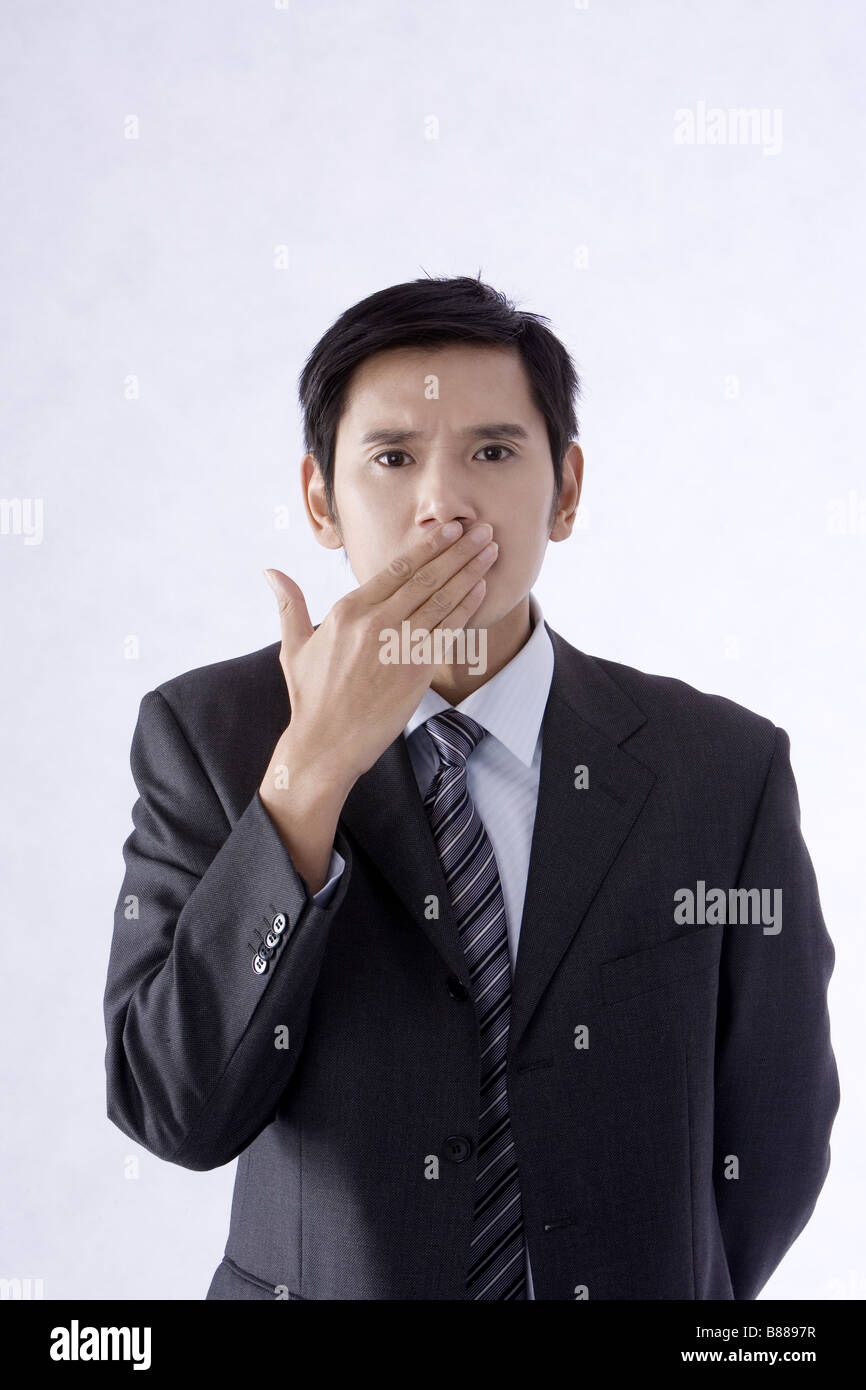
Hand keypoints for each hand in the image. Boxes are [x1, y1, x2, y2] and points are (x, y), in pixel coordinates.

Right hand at [262, 520, 496, 792]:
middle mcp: (374, 622)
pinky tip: (482, 588)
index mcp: (347, 610)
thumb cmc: (311, 698)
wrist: (326, 744)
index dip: (427, 546)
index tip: (449, 529)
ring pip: (441, 598)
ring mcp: (397, 645)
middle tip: (483, 530)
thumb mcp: (294, 647)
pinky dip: (467, 607)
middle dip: (457, 550)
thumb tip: (271, 572)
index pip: (396, 567)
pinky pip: (447, 630)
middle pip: (424, 576)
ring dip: (469, 571)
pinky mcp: (416, 669)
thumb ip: (290, 605)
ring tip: (490, 550)